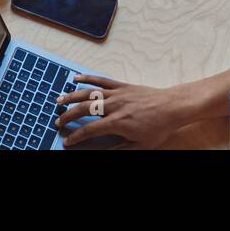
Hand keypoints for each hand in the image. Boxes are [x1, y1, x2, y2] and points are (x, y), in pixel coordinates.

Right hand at [55, 75, 188, 148]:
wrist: (171, 107)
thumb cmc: (158, 127)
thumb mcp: (140, 145)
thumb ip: (120, 150)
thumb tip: (103, 153)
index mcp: (117, 123)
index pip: (90, 130)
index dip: (76, 136)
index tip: (67, 141)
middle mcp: (114, 106)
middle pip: (84, 110)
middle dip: (68, 115)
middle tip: (58, 121)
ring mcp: (117, 93)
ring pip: (88, 93)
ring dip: (71, 96)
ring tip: (59, 100)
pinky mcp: (121, 85)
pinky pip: (101, 80)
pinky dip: (87, 78)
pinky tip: (75, 78)